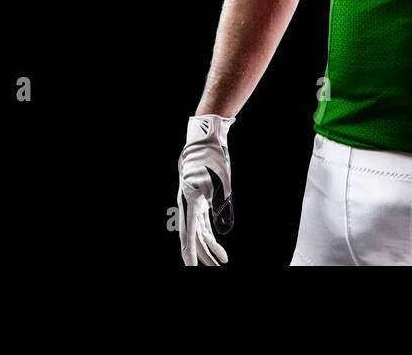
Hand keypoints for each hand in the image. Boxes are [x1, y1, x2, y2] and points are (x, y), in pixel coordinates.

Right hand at [177, 114, 235, 265]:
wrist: (206, 141)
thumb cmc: (211, 160)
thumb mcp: (221, 184)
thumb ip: (222, 208)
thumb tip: (224, 231)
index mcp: (190, 203)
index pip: (188, 235)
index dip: (190, 255)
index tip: (191, 269)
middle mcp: (188, 206)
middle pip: (194, 239)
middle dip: (204, 257)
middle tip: (215, 270)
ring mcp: (193, 204)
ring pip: (199, 234)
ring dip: (209, 250)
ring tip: (221, 263)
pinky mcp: (200, 202)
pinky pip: (203, 225)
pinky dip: (211, 237)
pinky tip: (219, 249)